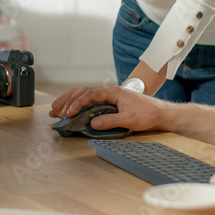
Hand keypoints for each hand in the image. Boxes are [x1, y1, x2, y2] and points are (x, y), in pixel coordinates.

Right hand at [49, 86, 168, 132]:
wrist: (161, 113)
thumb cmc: (147, 114)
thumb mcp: (129, 119)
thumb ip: (110, 121)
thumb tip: (92, 122)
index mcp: (113, 92)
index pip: (90, 94)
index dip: (77, 103)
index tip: (68, 113)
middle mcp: (110, 92)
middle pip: (84, 92)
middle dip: (67, 100)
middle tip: (53, 110)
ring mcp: (110, 97)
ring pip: (86, 95)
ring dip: (71, 102)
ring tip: (58, 110)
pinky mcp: (112, 103)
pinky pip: (92, 101)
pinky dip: (80, 104)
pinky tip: (73, 110)